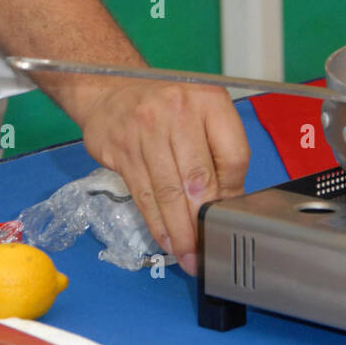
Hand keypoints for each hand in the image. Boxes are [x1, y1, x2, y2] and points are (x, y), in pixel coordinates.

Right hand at [79, 80, 249, 274]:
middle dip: (204, 221)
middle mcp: (178, 110)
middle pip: (199, 178)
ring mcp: (146, 129)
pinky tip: (165, 240)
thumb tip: (230, 203)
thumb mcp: (202, 114)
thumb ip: (218, 152)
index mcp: (210, 100)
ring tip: (188, 255)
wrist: (112, 88)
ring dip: (179, 231)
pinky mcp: (121, 148)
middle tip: (208, 250)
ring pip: (168, 191)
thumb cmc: (166, 106)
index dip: (232, 192)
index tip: (228, 214)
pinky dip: (156, 222)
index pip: (233, 156)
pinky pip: (143, 194)